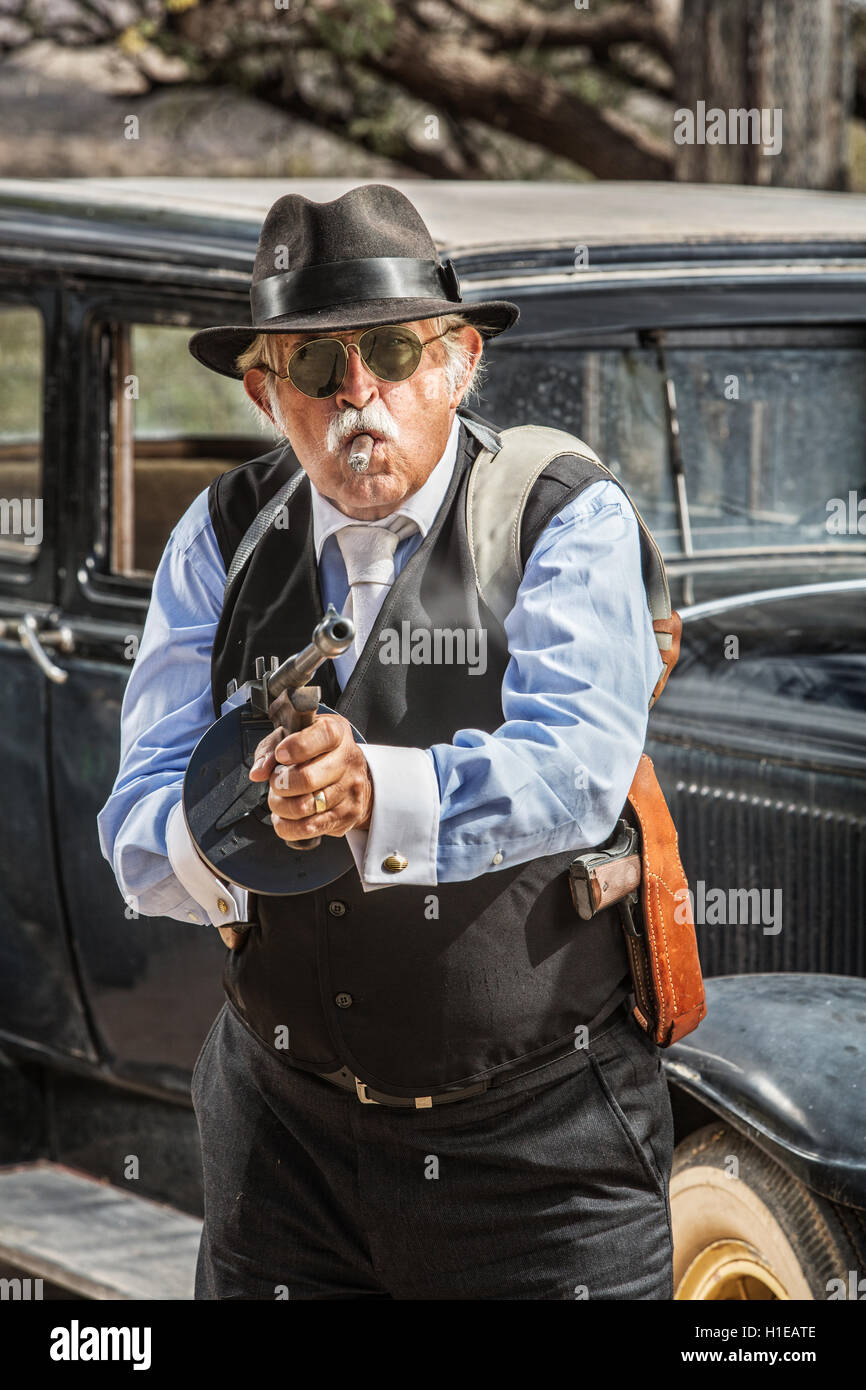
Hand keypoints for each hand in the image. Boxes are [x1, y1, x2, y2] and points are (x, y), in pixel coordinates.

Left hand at [248, 713, 373, 842]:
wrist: (351, 774)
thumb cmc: (316, 752)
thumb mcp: (292, 737)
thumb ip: (270, 749)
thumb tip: (258, 772)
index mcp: (337, 733)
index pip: (323, 736)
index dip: (297, 747)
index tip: (280, 755)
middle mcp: (349, 760)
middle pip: (307, 779)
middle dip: (279, 784)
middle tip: (276, 782)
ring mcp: (351, 790)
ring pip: (303, 808)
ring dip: (280, 806)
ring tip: (280, 799)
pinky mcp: (347, 816)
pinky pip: (307, 829)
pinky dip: (287, 825)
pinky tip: (286, 816)